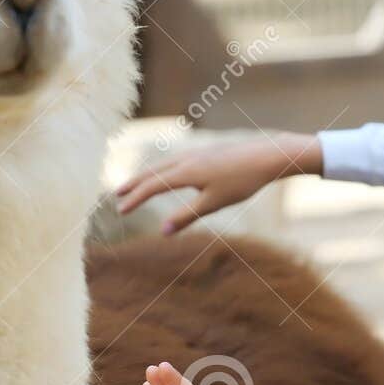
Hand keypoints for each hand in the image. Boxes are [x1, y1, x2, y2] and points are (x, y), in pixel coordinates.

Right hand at [114, 132, 322, 233]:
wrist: (266, 156)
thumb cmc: (242, 182)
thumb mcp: (214, 203)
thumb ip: (186, 216)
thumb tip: (163, 232)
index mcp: (185, 172)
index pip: (152, 186)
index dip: (135, 199)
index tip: (121, 211)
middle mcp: (185, 159)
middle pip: (152, 172)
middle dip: (134, 184)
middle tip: (117, 196)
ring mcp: (195, 153)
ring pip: (163, 164)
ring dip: (146, 175)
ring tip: (135, 184)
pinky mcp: (205, 152)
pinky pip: (174, 160)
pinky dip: (161, 168)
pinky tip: (166, 173)